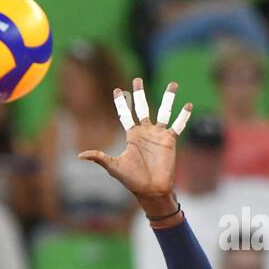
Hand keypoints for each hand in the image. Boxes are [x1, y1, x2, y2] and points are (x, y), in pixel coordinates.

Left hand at [78, 77, 192, 216]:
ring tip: (173, 84)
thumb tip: (80, 155)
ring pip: (164, 111)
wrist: (150, 189)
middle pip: (142, 107)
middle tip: (137, 79)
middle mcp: (145, 132)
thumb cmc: (131, 180)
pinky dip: (183, 116)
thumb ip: (99, 158)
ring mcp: (159, 135)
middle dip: (139, 94)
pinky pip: (178, 125)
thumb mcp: (114, 167)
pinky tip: (188, 105)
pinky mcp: (171, 140)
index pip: (125, 114)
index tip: (118, 90)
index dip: (121, 103)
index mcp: (132, 136)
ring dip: (169, 97)